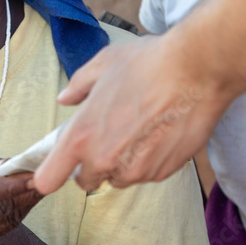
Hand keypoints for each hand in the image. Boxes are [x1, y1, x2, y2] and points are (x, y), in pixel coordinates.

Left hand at [33, 33, 228, 193]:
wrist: (197, 71)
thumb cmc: (148, 63)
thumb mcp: (103, 64)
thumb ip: (78, 86)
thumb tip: (65, 98)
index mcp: (82, 135)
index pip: (48, 179)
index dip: (51, 173)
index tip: (58, 165)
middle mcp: (105, 159)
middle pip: (86, 181)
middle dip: (92, 164)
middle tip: (108, 135)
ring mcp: (135, 170)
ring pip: (118, 177)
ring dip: (123, 162)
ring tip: (139, 128)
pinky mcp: (162, 173)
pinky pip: (146, 174)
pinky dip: (149, 160)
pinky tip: (159, 132)